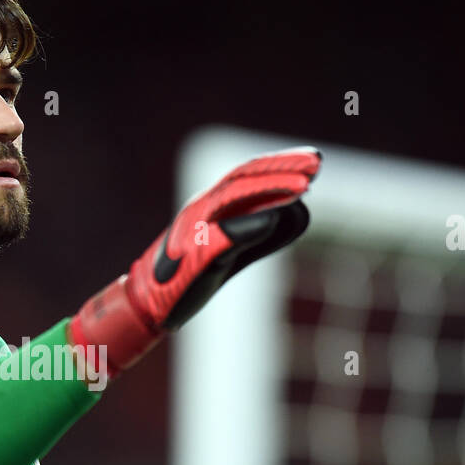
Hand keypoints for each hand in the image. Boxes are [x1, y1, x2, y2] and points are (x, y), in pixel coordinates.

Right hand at [69, 146, 320, 378]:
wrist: (150, 304)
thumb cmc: (193, 277)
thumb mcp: (235, 251)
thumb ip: (265, 233)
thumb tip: (299, 212)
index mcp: (211, 205)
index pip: (248, 174)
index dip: (280, 164)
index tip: (313, 159)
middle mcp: (201, 209)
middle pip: (243, 178)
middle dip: (280, 168)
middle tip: (314, 164)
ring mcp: (194, 230)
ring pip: (233, 198)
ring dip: (269, 189)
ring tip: (304, 186)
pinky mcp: (192, 256)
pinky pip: (221, 237)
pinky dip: (247, 226)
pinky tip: (273, 219)